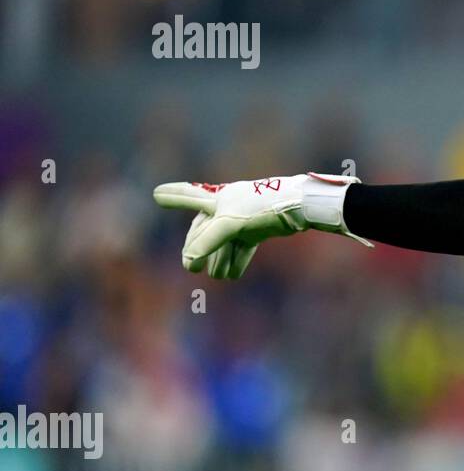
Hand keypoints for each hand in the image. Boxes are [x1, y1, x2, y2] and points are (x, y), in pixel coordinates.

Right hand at [152, 173, 370, 278]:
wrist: (299, 207)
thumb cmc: (261, 208)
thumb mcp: (229, 224)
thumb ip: (206, 243)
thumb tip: (188, 263)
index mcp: (216, 198)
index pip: (188, 196)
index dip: (173, 196)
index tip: (157, 194)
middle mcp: (228, 205)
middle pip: (205, 229)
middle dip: (198, 248)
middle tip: (190, 266)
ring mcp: (244, 218)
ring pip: (224, 241)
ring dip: (219, 258)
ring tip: (216, 276)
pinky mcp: (259, 229)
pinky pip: (242, 246)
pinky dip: (236, 260)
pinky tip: (232, 275)